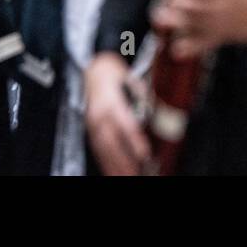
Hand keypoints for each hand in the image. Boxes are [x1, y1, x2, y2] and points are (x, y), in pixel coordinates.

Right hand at [85, 53, 150, 176]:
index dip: (135, 140)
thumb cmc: (113, 74)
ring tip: (126, 177)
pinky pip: (97, 150)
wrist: (91, 69)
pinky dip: (105, 164)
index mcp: (111, 100)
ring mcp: (92, 124)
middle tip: (136, 175)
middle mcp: (100, 114)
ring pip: (103, 150)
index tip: (145, 154)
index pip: (125, 123)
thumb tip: (156, 116)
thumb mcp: (130, 80)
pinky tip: (113, 172)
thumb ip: (142, 99)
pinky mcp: (89, 130)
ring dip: (114, 167)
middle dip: (124, 162)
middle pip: (112, 142)